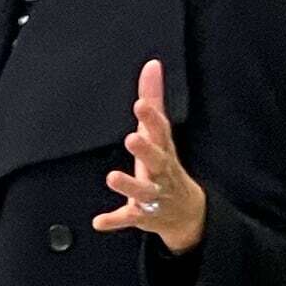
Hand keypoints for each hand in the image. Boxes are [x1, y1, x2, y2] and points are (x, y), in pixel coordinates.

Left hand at [95, 59, 206, 253]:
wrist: (187, 212)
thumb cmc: (165, 164)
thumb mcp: (160, 133)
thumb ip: (154, 99)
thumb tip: (151, 64)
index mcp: (164, 150)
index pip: (160, 132)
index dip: (151, 118)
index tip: (140, 105)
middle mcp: (162, 172)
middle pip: (157, 160)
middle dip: (146, 149)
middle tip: (131, 138)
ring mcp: (154, 195)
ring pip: (143, 191)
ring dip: (129, 185)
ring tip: (112, 177)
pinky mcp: (142, 216)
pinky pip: (128, 218)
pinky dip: (114, 220)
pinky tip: (98, 222)